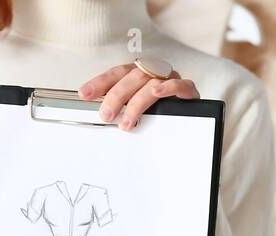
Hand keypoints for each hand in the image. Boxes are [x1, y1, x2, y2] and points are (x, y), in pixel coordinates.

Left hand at [78, 64, 199, 130]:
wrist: (190, 119)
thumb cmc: (159, 113)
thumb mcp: (135, 111)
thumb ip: (120, 109)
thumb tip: (102, 116)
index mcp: (139, 75)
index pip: (116, 73)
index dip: (100, 82)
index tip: (85, 93)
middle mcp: (153, 74)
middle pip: (132, 77)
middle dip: (116, 96)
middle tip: (106, 114)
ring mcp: (170, 79)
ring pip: (151, 82)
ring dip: (136, 102)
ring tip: (126, 121)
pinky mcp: (187, 89)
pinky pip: (178, 84)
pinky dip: (167, 88)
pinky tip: (157, 94)